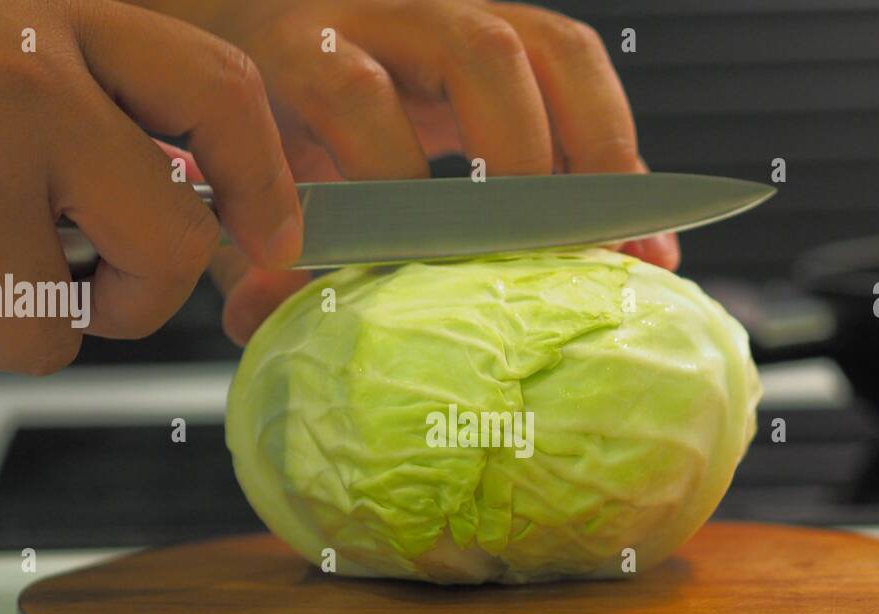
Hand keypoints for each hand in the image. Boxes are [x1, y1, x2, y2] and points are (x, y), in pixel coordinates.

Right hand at [0, 0, 300, 383]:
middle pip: (165, 254)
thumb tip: (181, 201)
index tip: (273, 243)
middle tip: (74, 278)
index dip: (266, 187)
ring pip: (42, 337)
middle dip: (132, 299)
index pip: (217, 97)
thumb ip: (80, 83)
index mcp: (55, 18)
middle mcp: (22, 98)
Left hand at [148, 0, 680, 343]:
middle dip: (517, 161)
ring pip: (549, 49)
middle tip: (533, 257)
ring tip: (617, 239)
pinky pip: (578, 67)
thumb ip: (252, 246)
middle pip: (477, 54)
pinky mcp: (509, 31)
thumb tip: (266, 317)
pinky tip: (632, 220)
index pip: (354, 92)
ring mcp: (461, 15)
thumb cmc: (265, 112)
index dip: (386, 179)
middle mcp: (393, 14)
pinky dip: (613, 144)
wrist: (271, 31)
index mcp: (306, 46)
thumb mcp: (246, 175)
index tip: (400, 264)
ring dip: (594, 148)